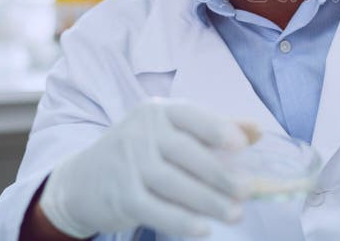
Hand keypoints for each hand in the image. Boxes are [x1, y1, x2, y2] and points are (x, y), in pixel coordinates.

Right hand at [39, 99, 258, 237]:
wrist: (82, 180)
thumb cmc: (142, 151)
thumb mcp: (172, 131)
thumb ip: (214, 129)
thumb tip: (257, 131)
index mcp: (159, 111)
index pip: (190, 116)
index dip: (217, 129)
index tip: (243, 145)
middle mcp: (141, 133)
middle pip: (187, 154)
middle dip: (220, 174)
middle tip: (248, 190)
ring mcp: (129, 164)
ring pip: (175, 185)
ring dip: (208, 202)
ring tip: (235, 214)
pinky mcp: (122, 196)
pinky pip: (157, 210)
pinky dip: (182, 221)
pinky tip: (204, 228)